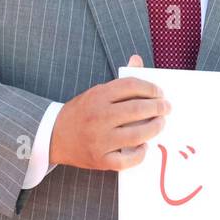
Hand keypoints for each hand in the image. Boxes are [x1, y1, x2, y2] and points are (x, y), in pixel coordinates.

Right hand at [50, 54, 170, 170]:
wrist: (52, 136)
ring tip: (160, 123)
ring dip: (155, 128)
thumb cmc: (82, 113)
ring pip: (137, 134)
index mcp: (98, 96)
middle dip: (159, 107)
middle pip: (138, 109)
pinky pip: (127, 160)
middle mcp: (98, 116)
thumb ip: (120, 81)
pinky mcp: (100, 159)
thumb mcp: (96, 93)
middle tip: (167, 108)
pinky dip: (140, 154)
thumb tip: (138, 59)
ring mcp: (99, 140)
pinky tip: (144, 146)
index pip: (131, 85)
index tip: (160, 93)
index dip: (151, 88)